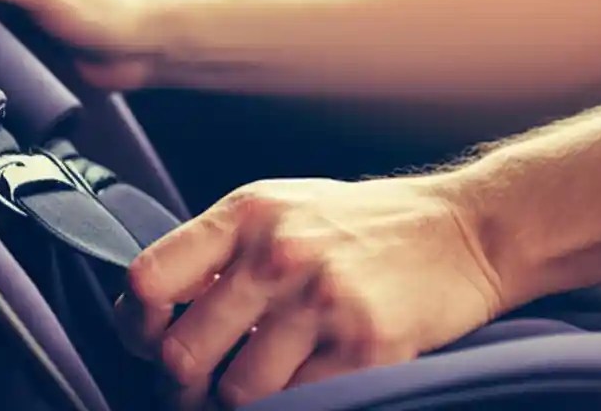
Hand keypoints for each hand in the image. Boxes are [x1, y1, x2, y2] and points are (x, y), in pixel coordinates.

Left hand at [116, 176, 504, 409]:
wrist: (464, 231)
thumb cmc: (366, 225)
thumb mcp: (282, 208)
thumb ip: (220, 250)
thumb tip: (153, 309)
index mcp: (246, 213)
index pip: (148, 279)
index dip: (136, 324)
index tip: (152, 338)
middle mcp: (276, 253)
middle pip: (182, 353)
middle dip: (182, 385)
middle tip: (199, 388)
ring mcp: (321, 301)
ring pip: (236, 393)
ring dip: (239, 403)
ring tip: (260, 384)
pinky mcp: (364, 346)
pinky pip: (297, 405)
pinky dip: (294, 404)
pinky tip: (307, 381)